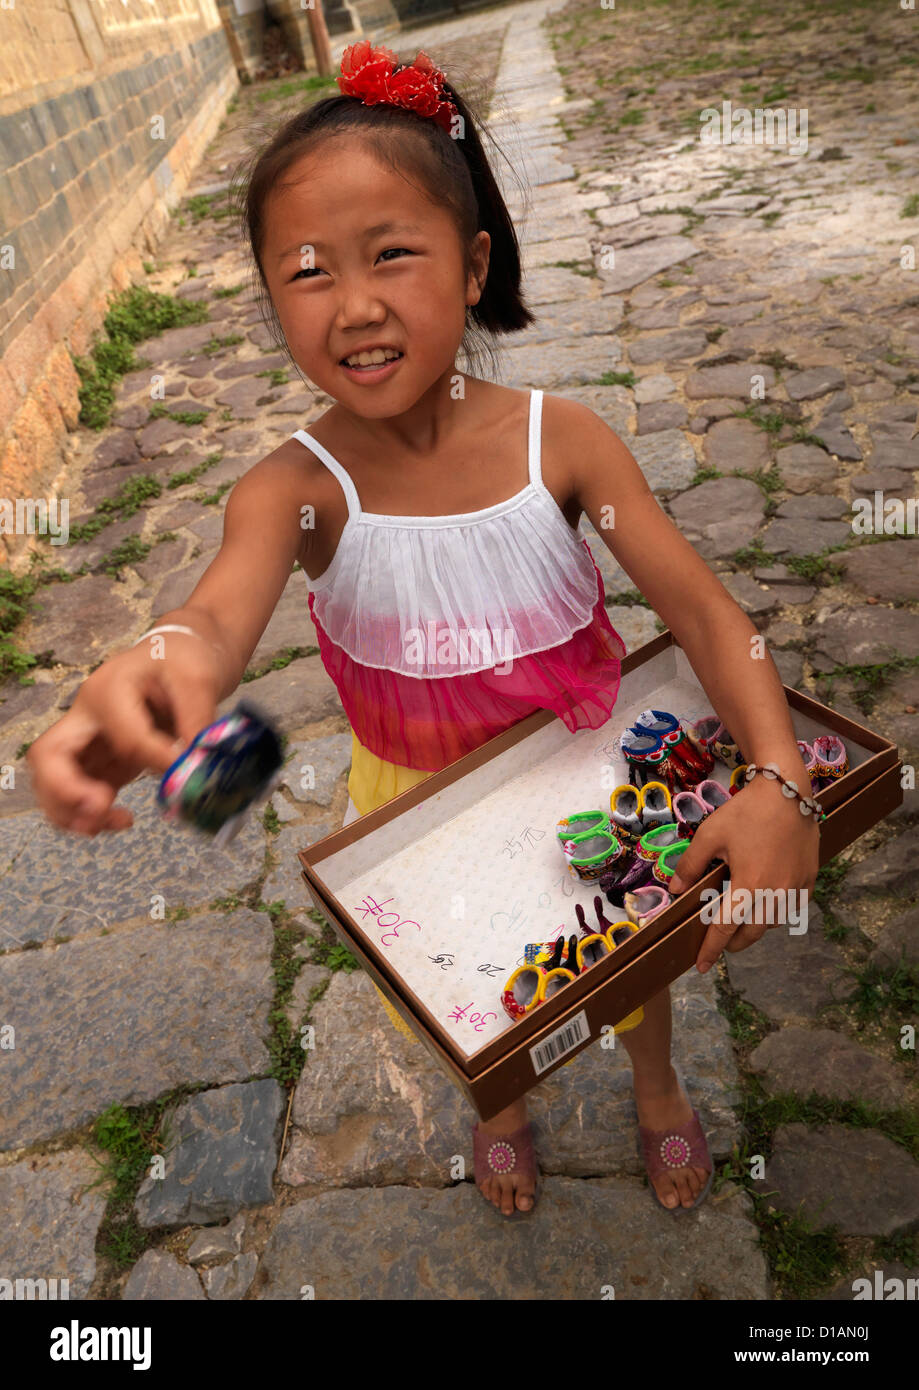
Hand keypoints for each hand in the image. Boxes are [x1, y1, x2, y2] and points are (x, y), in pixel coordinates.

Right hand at [26, 637, 221, 836]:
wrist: (177, 658)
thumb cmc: (182, 660)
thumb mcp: (198, 679)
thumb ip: (197, 720)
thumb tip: (195, 763)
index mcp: (109, 688)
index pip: (125, 735)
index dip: (154, 758)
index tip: (184, 769)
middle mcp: (86, 716)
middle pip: (48, 755)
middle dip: (65, 789)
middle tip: (101, 806)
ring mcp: (88, 741)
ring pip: (53, 781)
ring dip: (72, 811)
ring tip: (111, 822)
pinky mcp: (100, 762)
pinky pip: (77, 794)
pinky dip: (88, 815)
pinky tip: (117, 820)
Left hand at [668, 775, 819, 974]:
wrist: (787, 791)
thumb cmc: (746, 813)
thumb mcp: (709, 835)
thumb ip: (690, 865)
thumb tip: (675, 890)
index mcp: (749, 886)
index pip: (725, 930)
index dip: (711, 950)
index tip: (700, 966)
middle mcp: (775, 893)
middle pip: (751, 935)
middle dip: (733, 943)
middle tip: (719, 940)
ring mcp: (796, 888)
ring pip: (772, 924)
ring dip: (754, 927)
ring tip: (740, 916)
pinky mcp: (809, 879)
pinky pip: (792, 908)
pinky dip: (775, 912)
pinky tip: (765, 901)